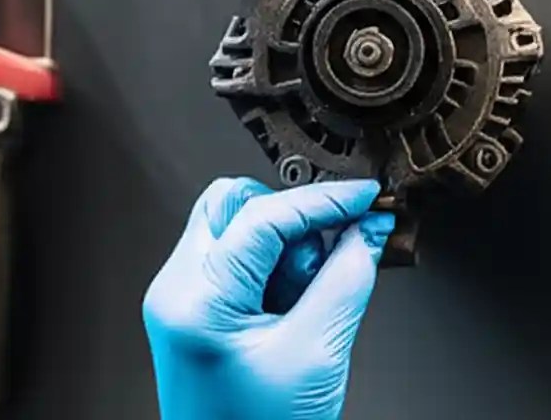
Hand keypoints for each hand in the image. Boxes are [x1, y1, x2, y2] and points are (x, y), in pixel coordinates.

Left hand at [143, 177, 393, 419]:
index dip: (324, 200)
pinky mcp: (201, 311)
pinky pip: (242, 260)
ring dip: (288, 244)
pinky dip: (280, 267)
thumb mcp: (317, 353)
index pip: (264, 216)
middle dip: (294, 215)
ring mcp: (185, 300)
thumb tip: (372, 230)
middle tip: (337, 243)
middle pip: (235, 204)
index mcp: (196, 300)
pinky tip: (301, 304)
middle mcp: (178, 290)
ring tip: (314, 294)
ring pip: (239, 227)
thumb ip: (348, 280)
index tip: (367, 197)